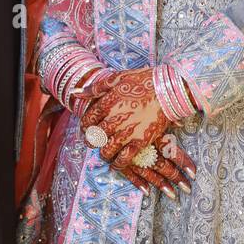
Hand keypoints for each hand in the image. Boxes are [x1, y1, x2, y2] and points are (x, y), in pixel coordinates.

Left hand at [80, 69, 196, 196]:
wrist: (168, 90)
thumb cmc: (143, 81)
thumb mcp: (117, 78)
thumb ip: (94, 88)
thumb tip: (74, 93)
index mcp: (106, 103)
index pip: (87, 121)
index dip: (85, 127)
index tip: (88, 128)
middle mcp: (114, 119)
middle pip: (94, 138)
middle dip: (92, 141)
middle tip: (96, 141)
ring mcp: (126, 132)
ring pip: (106, 151)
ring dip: (104, 153)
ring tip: (106, 151)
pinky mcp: (140, 141)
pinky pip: (124, 159)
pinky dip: (118, 164)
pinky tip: (117, 163)